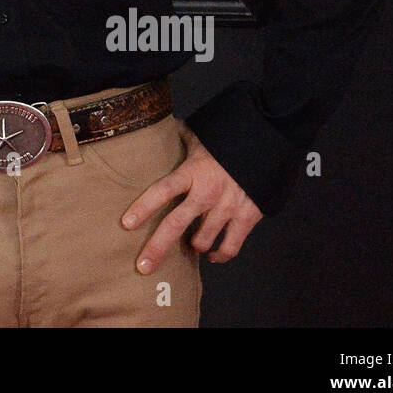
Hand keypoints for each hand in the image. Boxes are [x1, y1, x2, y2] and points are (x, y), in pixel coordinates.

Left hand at [120, 124, 262, 272]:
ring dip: (194, 246)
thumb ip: (180, 137)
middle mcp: (206, 192)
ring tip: (191, 244)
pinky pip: (230, 247)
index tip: (127, 224)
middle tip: (143, 266)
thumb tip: (160, 126)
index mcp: (192, 172)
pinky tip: (213, 256)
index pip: (162, 190)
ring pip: (202, 241)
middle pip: (176, 224)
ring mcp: (227, 207)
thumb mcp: (200, 137)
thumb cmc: (227, 142)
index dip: (144, 207)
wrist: (265, 145)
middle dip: (158, 247)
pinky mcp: (247, 218)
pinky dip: (220, 255)